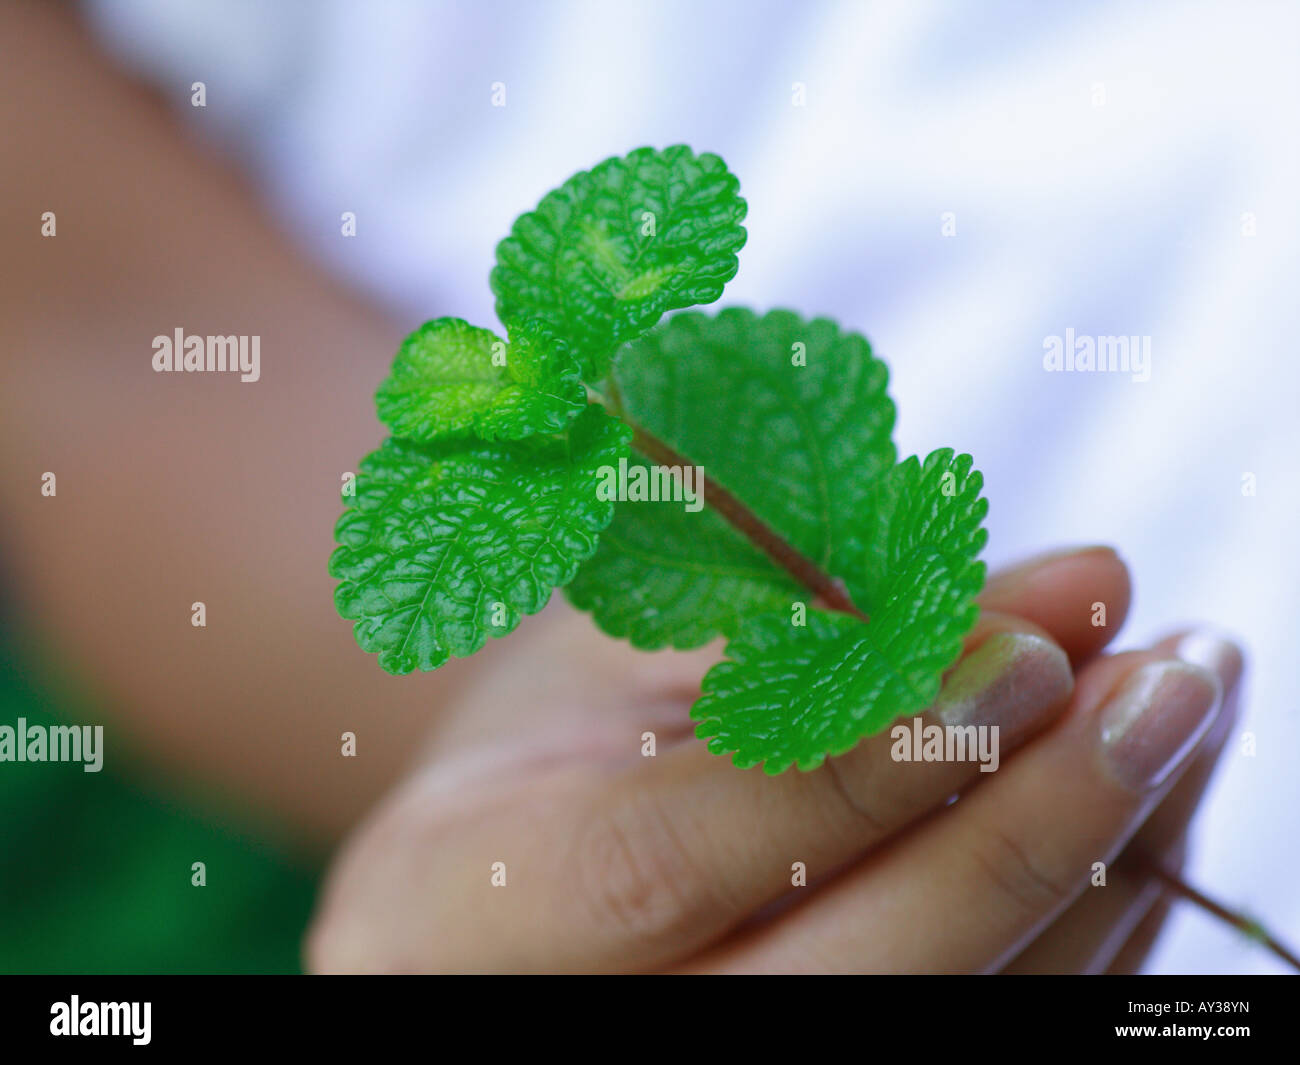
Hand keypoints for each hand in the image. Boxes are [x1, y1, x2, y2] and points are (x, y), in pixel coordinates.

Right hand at [305, 546, 1240, 972]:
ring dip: (1111, 858)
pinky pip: (1004, 1022)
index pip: (718, 840)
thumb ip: (790, 620)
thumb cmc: (531, 771)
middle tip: (1174, 672)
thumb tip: (1022, 593)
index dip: (885, 747)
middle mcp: (632, 1024)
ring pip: (971, 1005)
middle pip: (881, 967)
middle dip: (1045, 820)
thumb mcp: (605, 671)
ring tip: (1182, 703)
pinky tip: (1139, 799)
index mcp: (521, 900)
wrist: (478, 927)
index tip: (1033, 644)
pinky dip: (1097, 917)